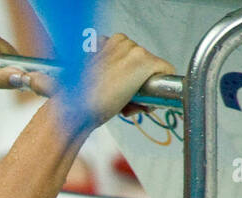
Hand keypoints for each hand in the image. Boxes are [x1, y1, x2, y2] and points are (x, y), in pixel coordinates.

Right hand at [28, 34, 176, 133]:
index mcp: (104, 42)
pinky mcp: (147, 64)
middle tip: (120, 100)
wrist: (76, 111)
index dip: (124, 75)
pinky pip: (165, 71)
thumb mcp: (83, 79)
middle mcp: (121, 42)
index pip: (127, 54)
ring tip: (125, 103)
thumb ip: (97, 71)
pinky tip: (139, 102)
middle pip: (141, 60)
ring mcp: (136, 52)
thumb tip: (94, 78)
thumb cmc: (76, 100)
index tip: (115, 90)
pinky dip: (157, 90)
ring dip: (142, 88)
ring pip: (152, 68)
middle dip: (134, 82)